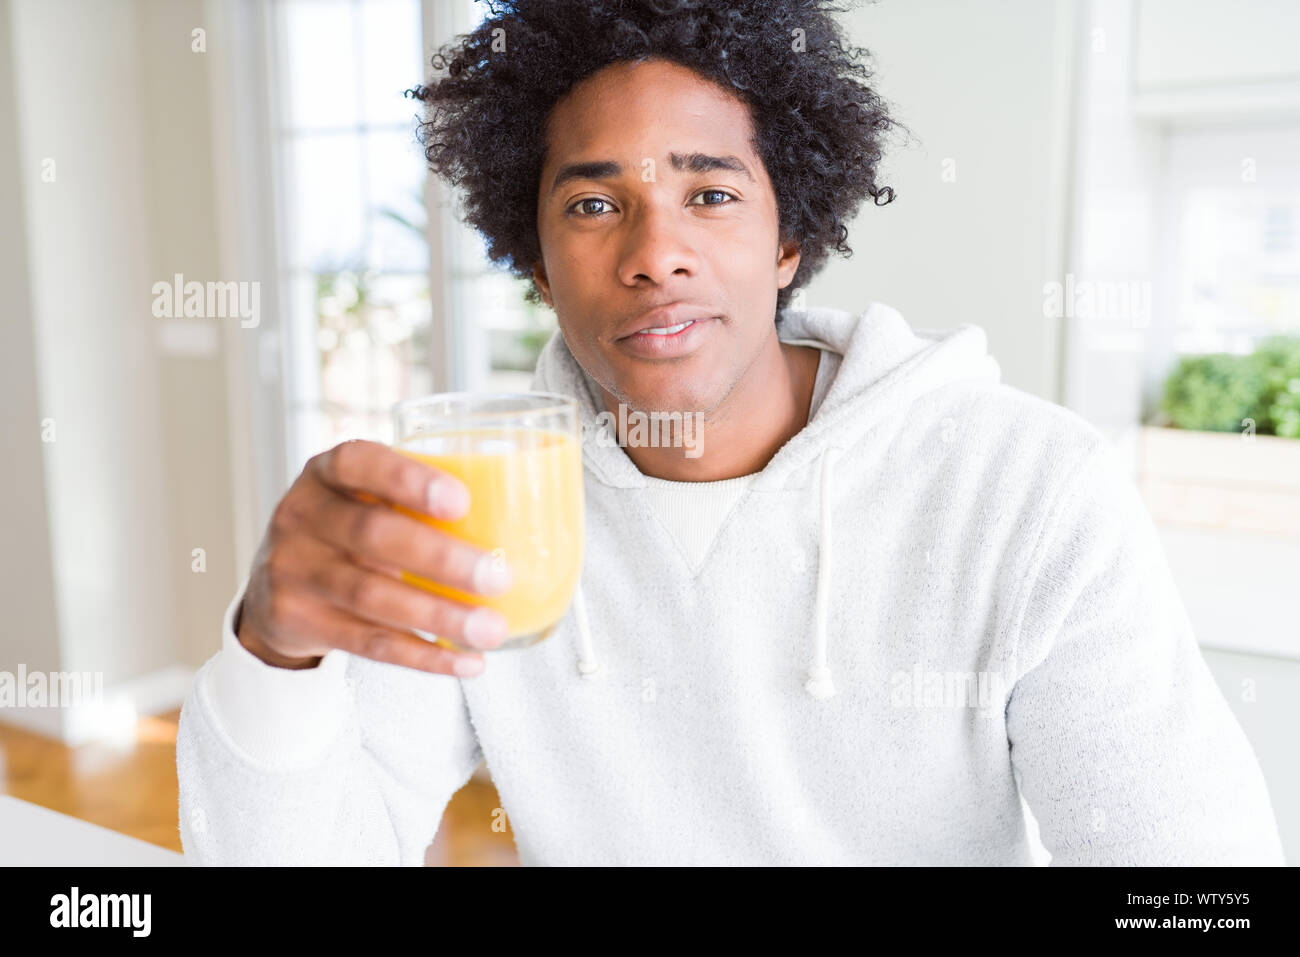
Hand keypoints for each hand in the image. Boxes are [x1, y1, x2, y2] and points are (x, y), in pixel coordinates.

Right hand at [236, 439, 512, 675]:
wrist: (275, 587)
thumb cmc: (348, 532)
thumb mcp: (364, 500)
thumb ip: (416, 502)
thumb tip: (526, 519)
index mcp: (328, 473)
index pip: (359, 462)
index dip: (408, 479)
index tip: (462, 501)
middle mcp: (302, 516)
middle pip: (373, 535)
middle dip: (442, 559)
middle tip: (499, 577)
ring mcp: (294, 571)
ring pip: (373, 596)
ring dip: (440, 617)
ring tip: (492, 628)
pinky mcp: (298, 621)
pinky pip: (368, 643)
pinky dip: (423, 656)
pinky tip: (465, 661)